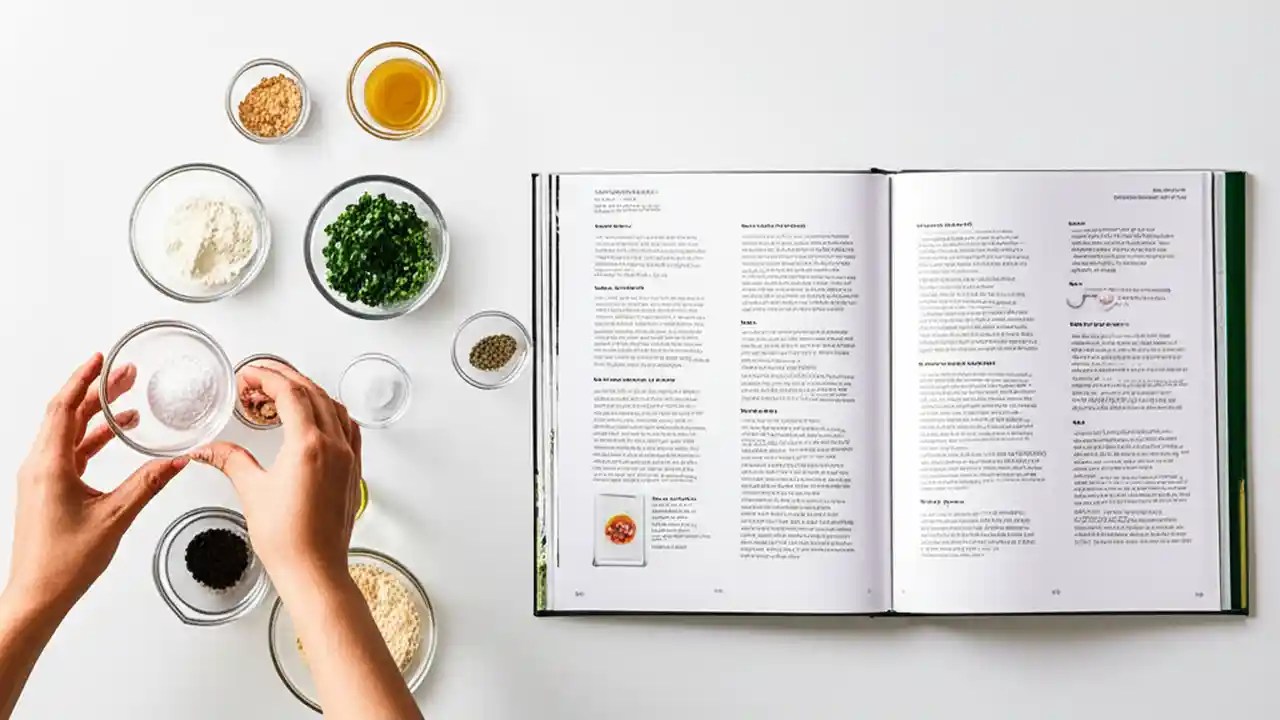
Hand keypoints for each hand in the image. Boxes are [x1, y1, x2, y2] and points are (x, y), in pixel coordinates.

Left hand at [7, 354, 188, 613]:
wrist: (37, 595)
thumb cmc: (62, 563)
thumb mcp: (116, 517)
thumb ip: (148, 484)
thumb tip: (175, 460)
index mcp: (49, 466)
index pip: (64, 407)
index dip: (83, 378)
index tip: (100, 359)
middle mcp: (40, 467)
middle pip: (66, 414)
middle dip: (97, 390)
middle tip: (123, 373)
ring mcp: (41, 478)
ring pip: (68, 432)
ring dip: (96, 414)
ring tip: (126, 400)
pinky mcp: (47, 490)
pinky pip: (69, 452)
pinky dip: (93, 438)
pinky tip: (115, 437)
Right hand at [192, 362, 361, 592]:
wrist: (315, 568)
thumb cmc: (287, 538)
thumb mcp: (251, 491)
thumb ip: (230, 460)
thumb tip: (206, 449)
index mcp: (309, 445)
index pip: (290, 392)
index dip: (267, 376)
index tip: (248, 374)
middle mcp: (334, 445)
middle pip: (312, 393)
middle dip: (284, 379)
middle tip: (258, 379)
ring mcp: (348, 456)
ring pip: (333, 407)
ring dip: (308, 393)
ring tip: (281, 395)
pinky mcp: (354, 469)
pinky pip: (348, 427)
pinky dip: (330, 412)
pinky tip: (315, 417)